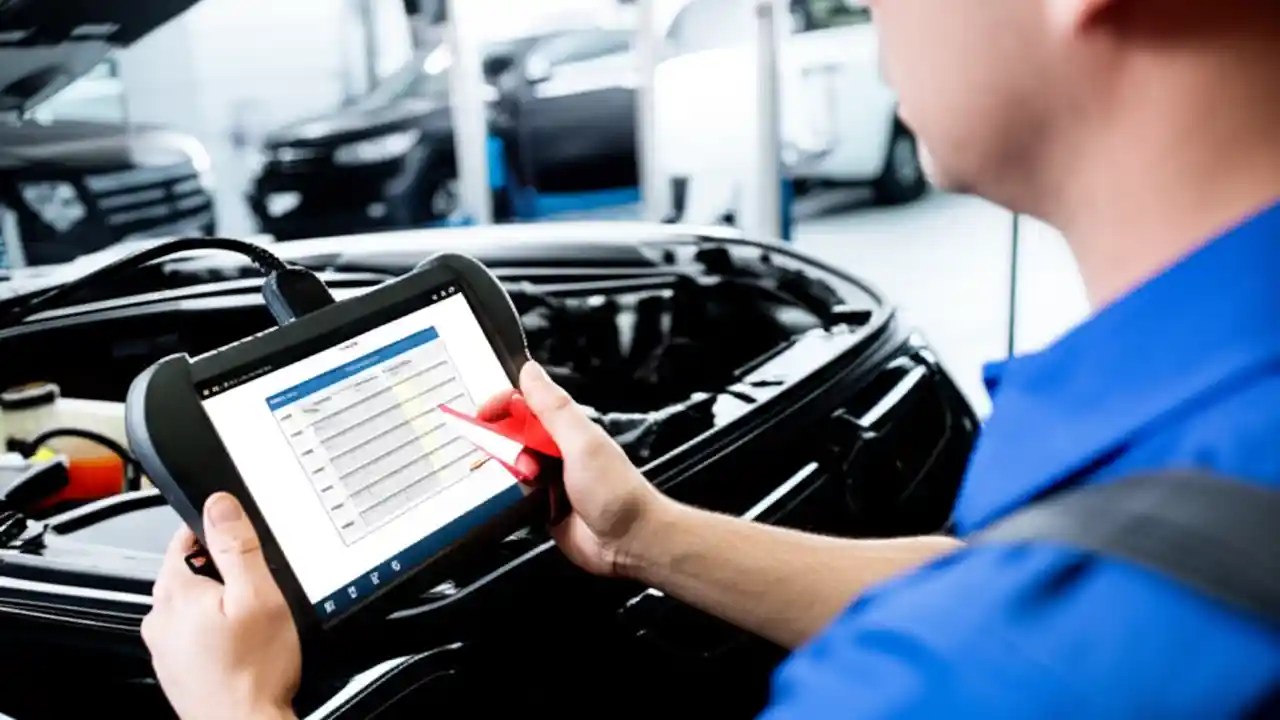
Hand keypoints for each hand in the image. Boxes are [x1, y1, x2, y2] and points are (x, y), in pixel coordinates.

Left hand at [143, 493, 300, 719]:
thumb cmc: (254, 671)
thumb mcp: (258, 596)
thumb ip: (237, 547)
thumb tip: (219, 505)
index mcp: (175, 592)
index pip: (185, 537)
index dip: (219, 536)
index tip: (243, 552)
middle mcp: (160, 617)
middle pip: (188, 572)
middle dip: (221, 574)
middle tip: (256, 594)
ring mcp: (164, 645)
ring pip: (191, 604)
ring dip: (217, 605)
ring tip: (250, 624)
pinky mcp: (174, 667)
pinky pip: (192, 633)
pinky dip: (213, 633)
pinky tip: (239, 648)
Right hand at [478, 362, 675, 576]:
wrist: (627, 541)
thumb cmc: (617, 491)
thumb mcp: (582, 442)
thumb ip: (554, 407)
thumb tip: (531, 371)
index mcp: (568, 427)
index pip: (526, 404)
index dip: (501, 405)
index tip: (483, 415)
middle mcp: (558, 450)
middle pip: (512, 435)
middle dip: (501, 444)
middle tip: (509, 457)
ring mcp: (550, 478)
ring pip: (510, 466)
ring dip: (506, 473)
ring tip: (521, 483)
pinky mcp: (543, 506)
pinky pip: (514, 495)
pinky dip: (508, 497)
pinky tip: (514, 500)